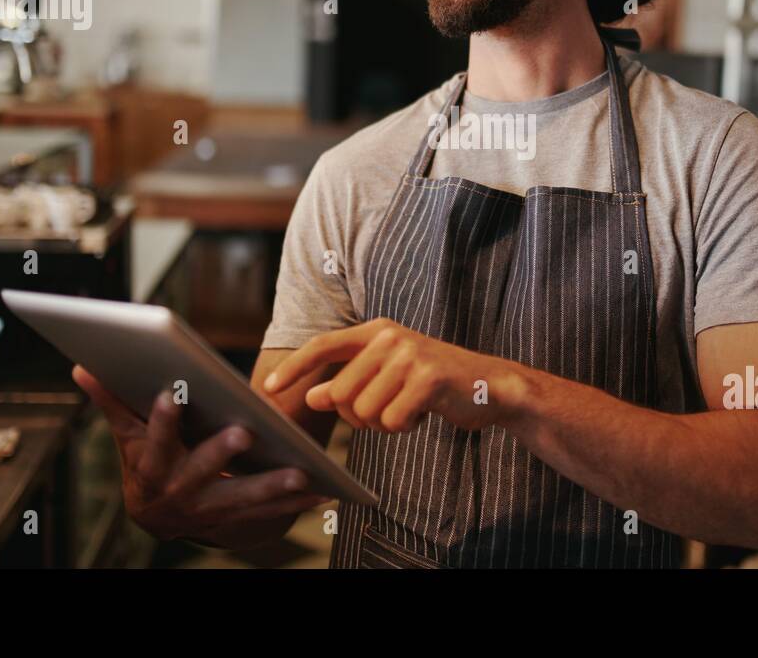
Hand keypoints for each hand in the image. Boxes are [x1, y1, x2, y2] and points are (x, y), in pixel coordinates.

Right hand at [73, 366, 327, 548]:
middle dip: (219, 453)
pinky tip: (322, 490)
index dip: (161, 420)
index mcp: (151, 467)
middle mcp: (178, 492)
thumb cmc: (145, 460)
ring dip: (270, 487)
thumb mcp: (127, 435)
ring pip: (240, 499)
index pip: (154, 440)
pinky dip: (295, 504)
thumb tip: (81, 364)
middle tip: (243, 432)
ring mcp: (207, 511)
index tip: (171, 392)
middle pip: (199, 473)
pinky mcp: (234, 521)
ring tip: (299, 472)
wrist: (157, 516)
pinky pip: (268, 515)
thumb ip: (112, 401)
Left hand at [263, 318, 523, 433]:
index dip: (293, 367)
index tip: (268, 389)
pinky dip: (404, 427)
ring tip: (408, 408)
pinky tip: (423, 414)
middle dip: (358, 416)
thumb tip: (311, 395)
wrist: (489, 385)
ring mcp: (410, 355)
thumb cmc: (431, 384)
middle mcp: (390, 336)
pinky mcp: (428, 378)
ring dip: (384, 423)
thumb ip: (349, 383)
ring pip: (365, 411)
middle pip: (342, 393)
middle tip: (387, 411)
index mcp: (375, 331)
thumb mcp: (386, 378)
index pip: (323, 346)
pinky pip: (392, 420)